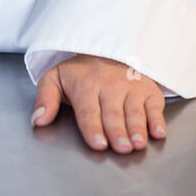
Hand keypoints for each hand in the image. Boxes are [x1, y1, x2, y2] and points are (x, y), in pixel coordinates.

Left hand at [31, 54, 166, 152]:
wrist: (107, 49)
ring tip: (138, 143)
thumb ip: (46, 99)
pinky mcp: (148, 90)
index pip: (88, 111)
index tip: (98, 143)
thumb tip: (38, 120)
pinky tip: (157, 131)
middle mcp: (110, 86)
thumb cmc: (81, 72)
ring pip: (134, 111)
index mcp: (86, 86)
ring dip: (137, 128)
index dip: (93, 128)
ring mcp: (131, 88)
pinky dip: (157, 118)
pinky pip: (154, 105)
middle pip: (113, 114)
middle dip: (117, 131)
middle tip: (121, 147)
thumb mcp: (56, 78)